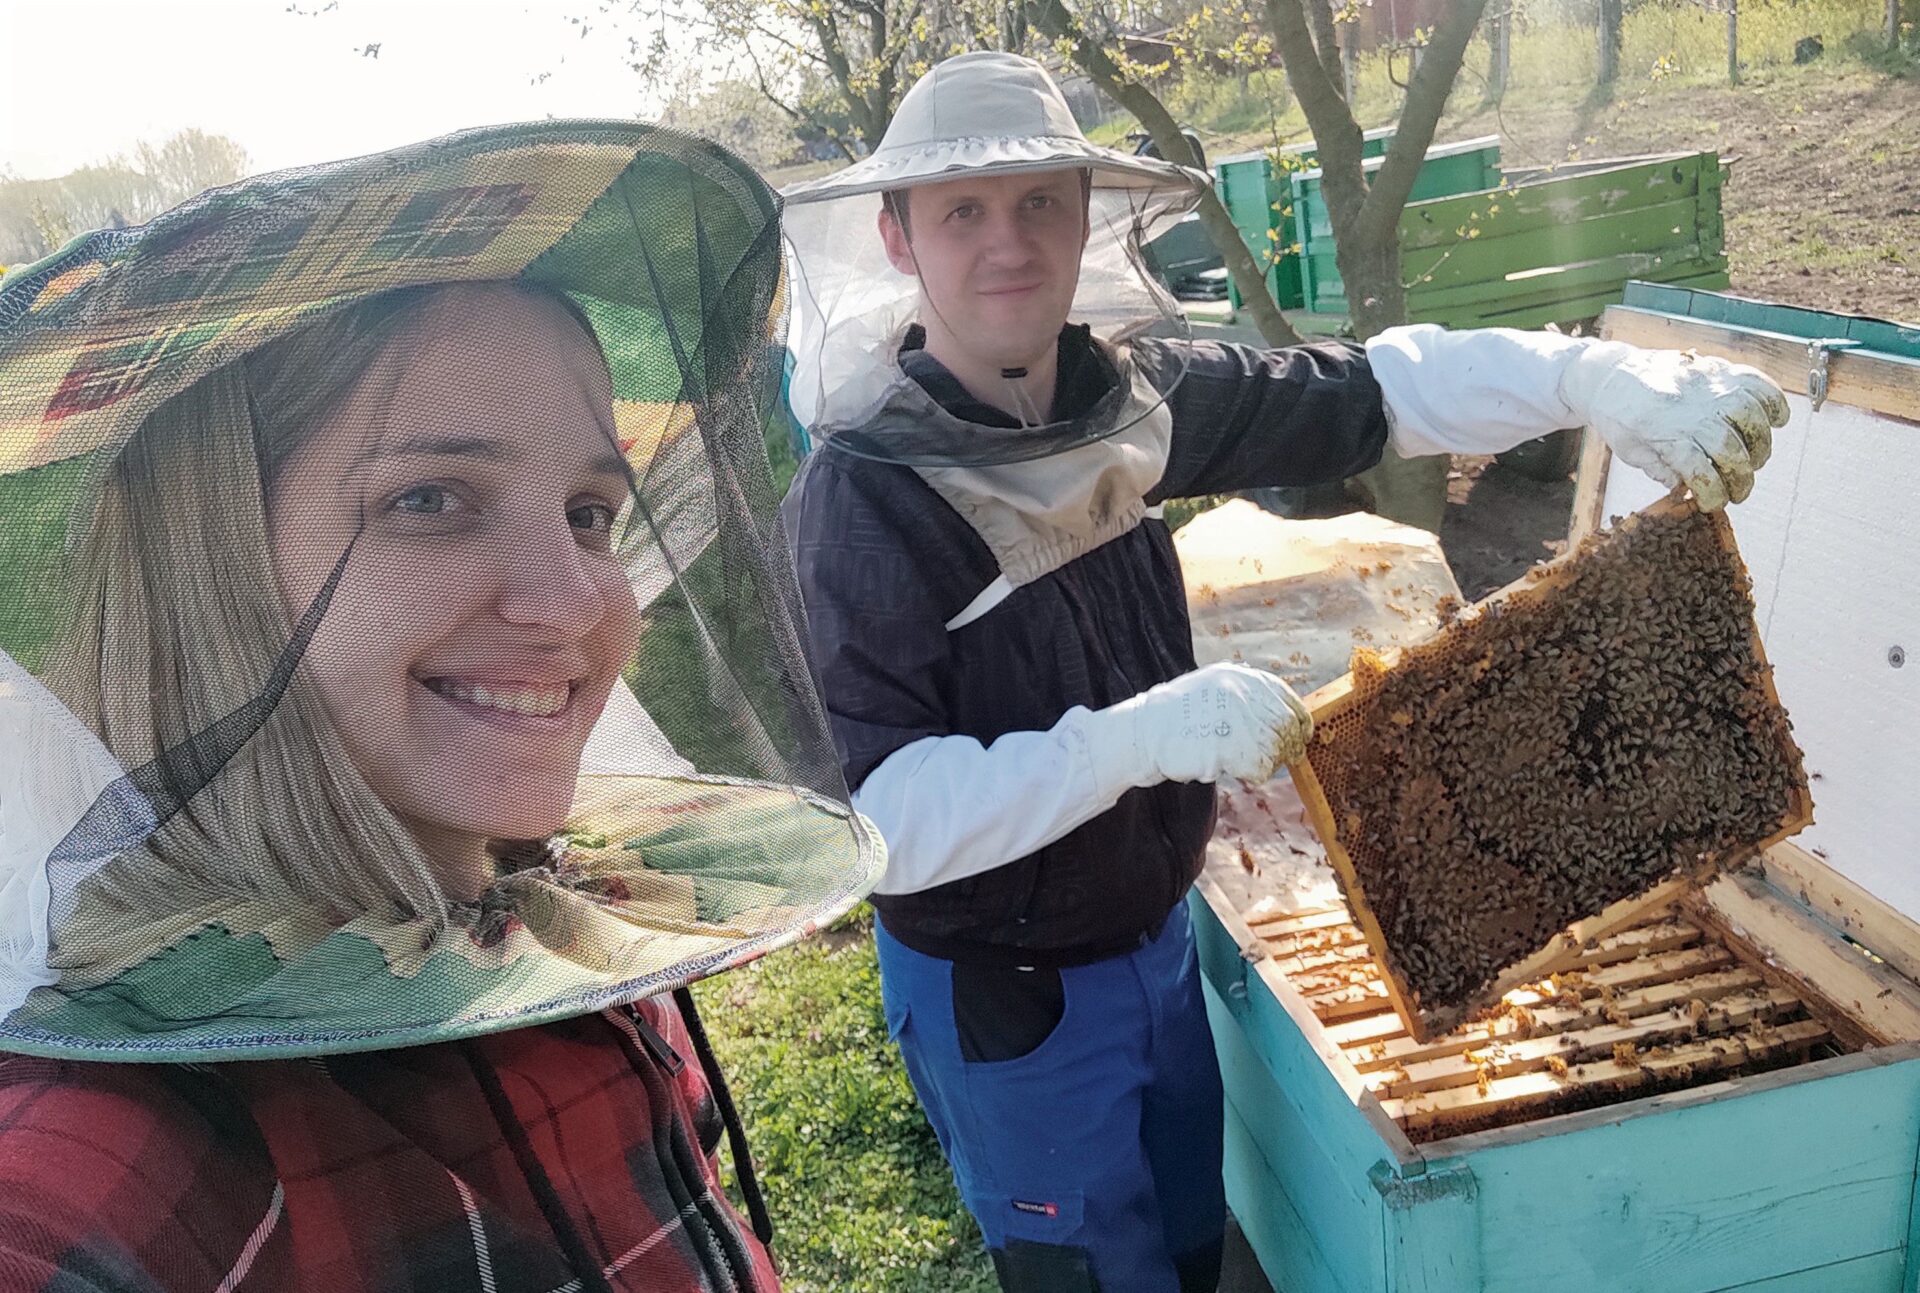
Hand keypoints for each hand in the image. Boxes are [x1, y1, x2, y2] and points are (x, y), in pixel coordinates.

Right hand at [1087, 662, 1312, 789]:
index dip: (1299, 721)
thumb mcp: (1210, 687)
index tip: (1300, 736)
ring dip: (1267, 762)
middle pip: (1285, 725)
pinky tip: (1233, 770)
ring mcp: (1239, 719)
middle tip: (1278, 759)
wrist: (1143, 733)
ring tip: (1242, 762)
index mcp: (1240, 676)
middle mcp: (1243, 694)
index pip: (1288, 699)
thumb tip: (1279, 710)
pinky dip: (1253, 775)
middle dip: (1286, 745)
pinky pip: (1262, 769)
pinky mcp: (1233, 747)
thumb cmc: (1175, 715)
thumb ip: (1243, 693)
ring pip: (1277, 749)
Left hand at [1559, 341, 1788, 510]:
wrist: (1610, 375)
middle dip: (1741, 478)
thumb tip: (1691, 489)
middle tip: (1740, 492)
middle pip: (1730, 447)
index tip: (1714, 504)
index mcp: (1662, 432)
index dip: (1713, 493)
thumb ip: (1663, 470)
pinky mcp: (1717, 369)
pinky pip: (1757, 383)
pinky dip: (1773, 402)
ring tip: (1754, 461)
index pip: (1699, 469)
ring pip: (1750, 416)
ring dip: (1760, 445)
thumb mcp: (1632, 452)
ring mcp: (1706, 385)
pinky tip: (1776, 421)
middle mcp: (1689, 408)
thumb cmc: (1620, 418)